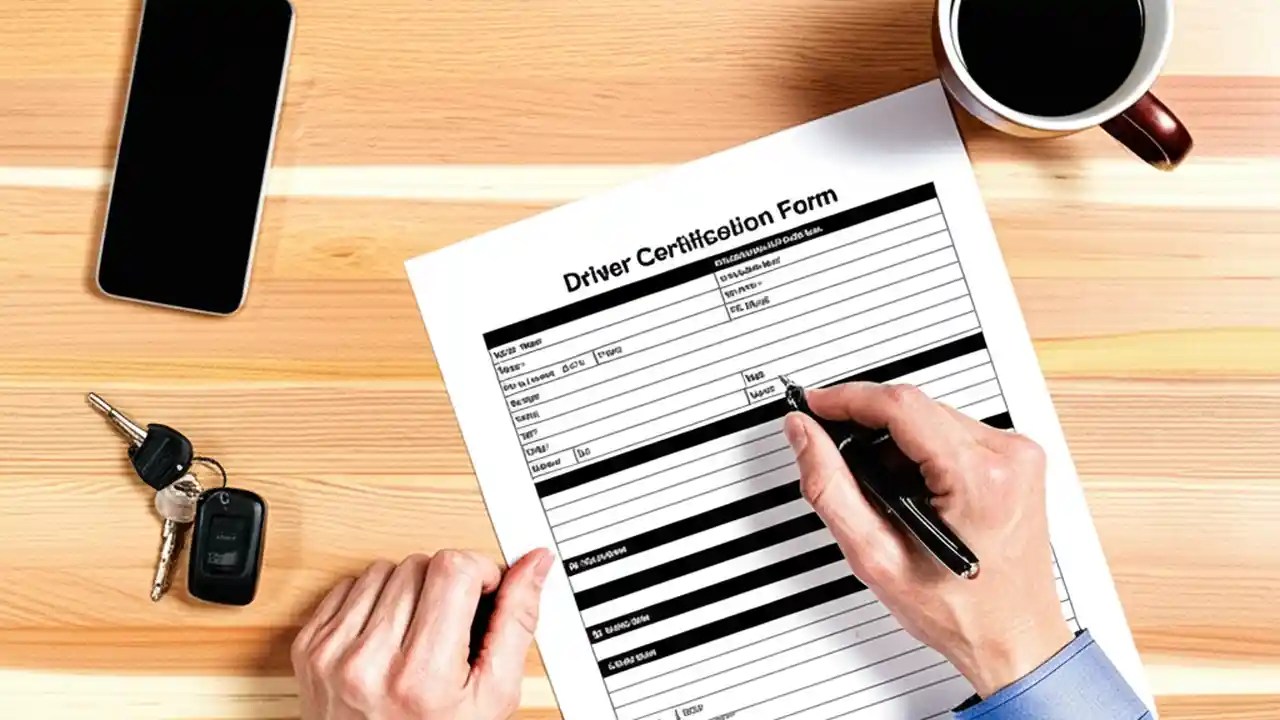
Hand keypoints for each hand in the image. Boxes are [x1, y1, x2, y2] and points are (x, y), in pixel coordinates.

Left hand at [292, 548, 553, 718]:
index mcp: (422, 676)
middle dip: (445, 584)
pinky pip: (350, 585)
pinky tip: (389, 633)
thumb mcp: (492, 696)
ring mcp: (333, 654)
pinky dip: (375, 600)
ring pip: (385, 569)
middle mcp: (370, 662)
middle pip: (420, 565)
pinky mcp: (310, 647)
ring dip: (409, 589)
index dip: (479, 571)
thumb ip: (516, 623)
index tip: (484, 591)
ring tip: (419, 631)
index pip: (453, 570)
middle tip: (452, 624)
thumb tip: (534, 564)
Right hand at [784, 383, 1072, 697]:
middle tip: (838, 452)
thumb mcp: (876, 557)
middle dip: (870, 423)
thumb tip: (804, 435)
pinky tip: (912, 488)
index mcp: (978, 478)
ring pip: (935, 415)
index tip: (817, 405)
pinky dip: (924, 450)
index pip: (901, 405)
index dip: (849, 399)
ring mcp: (1019, 457)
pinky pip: (957, 432)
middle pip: (917, 406)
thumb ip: (830, 488)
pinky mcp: (1020, 461)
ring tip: (880, 485)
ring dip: (898, 438)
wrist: (1015, 639)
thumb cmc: (961, 613)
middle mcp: (1008, 457)